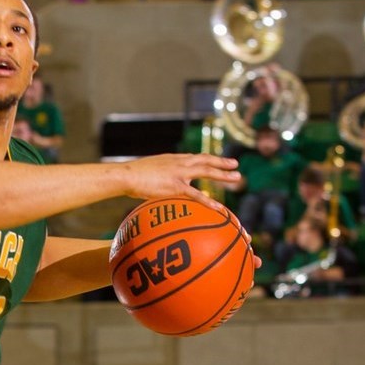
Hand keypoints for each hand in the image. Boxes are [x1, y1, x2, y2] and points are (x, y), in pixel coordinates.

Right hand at [119, 153, 240, 210]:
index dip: (209, 158)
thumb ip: (159, 173)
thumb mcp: (150, 169)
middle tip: (235, 164)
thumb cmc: (133, 175)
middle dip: (222, 162)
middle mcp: (180, 162)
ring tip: (237, 177)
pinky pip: (197, 195)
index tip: (219, 159)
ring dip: (223, 174)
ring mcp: (179, 174)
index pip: (196, 157)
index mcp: (174, 159)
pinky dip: (209, 201)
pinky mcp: (176, 186)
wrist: (127, 175)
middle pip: (206, 160)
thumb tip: (159, 180)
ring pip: (207, 171)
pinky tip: (220, 207)